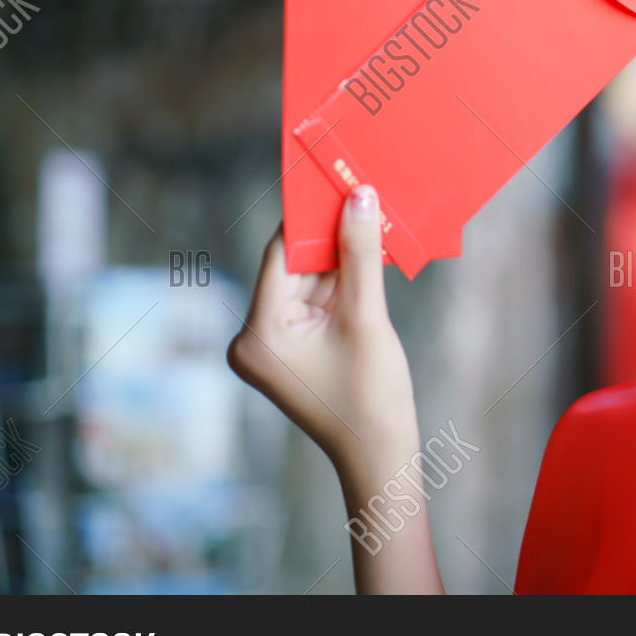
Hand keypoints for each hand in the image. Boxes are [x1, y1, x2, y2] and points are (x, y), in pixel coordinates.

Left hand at [227, 185, 417, 474]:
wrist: (381, 457)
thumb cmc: (371, 397)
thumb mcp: (366, 317)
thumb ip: (359, 254)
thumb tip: (359, 198)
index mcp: (258, 333)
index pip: (281, 255)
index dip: (310, 216)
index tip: (333, 178)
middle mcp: (254, 338)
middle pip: (295, 267)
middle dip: (332, 236)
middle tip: (363, 195)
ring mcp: (273, 347)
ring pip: (310, 283)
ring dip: (342, 258)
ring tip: (374, 223)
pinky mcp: (293, 351)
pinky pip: (317, 303)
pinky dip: (343, 283)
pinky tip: (370, 258)